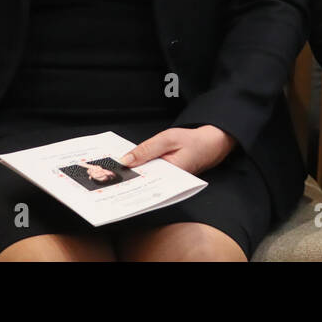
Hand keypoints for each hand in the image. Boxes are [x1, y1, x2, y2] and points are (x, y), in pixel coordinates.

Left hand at [118, 125, 237, 175]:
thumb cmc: (193, 141)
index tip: (111, 173)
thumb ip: (146, 149)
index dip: (127, 178)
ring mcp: (166, 181)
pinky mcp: (165, 177)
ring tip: (118, 168)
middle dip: (127, 177)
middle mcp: (168, 183)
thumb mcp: (167, 138)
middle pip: (142, 182)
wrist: (211, 143)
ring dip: (133, 173)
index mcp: (171, 175)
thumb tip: (125, 161)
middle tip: (109, 171)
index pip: (143, 180)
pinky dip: (141, 170)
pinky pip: (150, 175)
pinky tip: (131, 166)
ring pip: (145, 179)